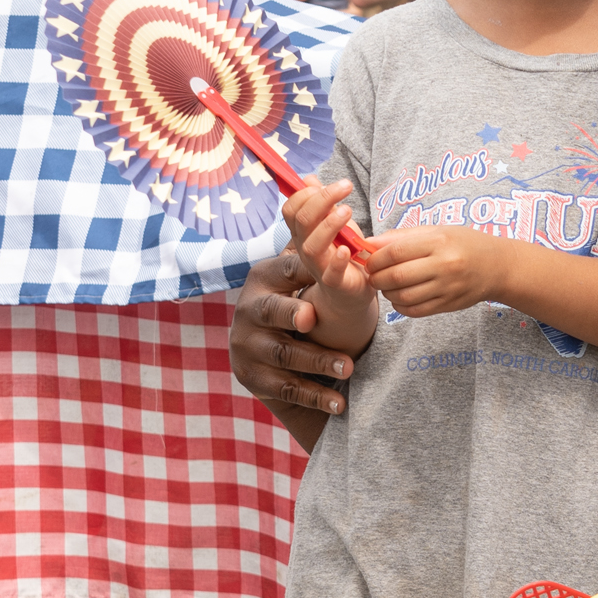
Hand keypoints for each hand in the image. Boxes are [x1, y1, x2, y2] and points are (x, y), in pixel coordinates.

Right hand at [228, 251, 353, 414]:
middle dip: (291, 313)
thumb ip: (311, 247)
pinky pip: (287, 387)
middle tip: (313, 318)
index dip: (307, 267)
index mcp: (262, 279)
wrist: (268, 354)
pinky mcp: (253, 377)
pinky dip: (315, 396)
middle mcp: (247, 310)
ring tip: (350, 366)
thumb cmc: (294, 305)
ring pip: (283, 353)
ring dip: (318, 360)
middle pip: (270, 310)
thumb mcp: (297, 277)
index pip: (286, 270)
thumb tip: (325, 194)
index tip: (332, 263)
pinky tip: (341, 403)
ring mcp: (247, 345)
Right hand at [281, 177, 372, 307]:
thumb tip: (309, 178)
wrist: (350, 294)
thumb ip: (321, 204)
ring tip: (348, 211)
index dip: (304, 193)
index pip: (292, 210)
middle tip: (345, 186)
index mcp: (304, 234)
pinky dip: (338, 260)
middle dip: (321, 200)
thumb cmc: (342, 255)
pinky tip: (347, 248)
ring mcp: (319, 267)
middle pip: (302, 222)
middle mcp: (306, 250)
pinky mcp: (337, 283)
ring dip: (329, 225)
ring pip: (312, 246)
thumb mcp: (333, 224)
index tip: (325, 184)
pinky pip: (332, 273)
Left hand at [365, 227, 506, 316]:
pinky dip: (400, 306)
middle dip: (377, 278)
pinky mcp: (449, 305)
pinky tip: (399, 297)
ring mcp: (447, 288)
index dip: (376, 258)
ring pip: (403, 296)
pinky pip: (415, 310)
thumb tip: (370, 243)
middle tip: (372, 276)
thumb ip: (402, 237)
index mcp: (439, 242)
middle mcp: (444, 265)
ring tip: (385, 286)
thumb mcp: (437, 231)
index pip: (395, 252)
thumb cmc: (464, 243)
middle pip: (397, 276)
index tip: (369, 260)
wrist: (497, 266)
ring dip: (387, 293)